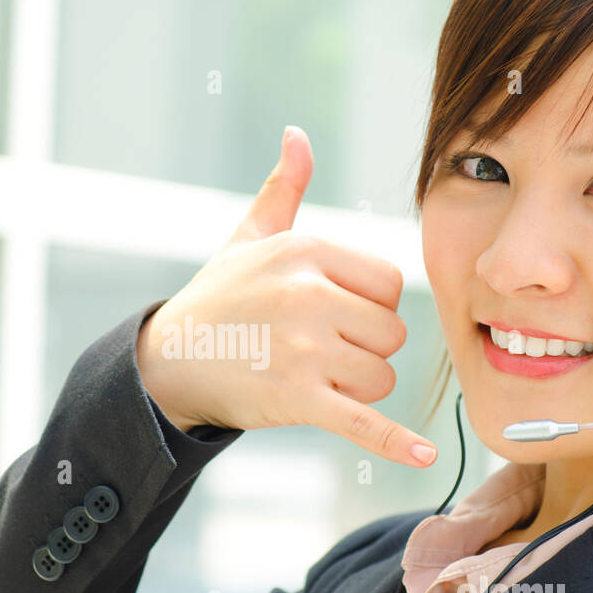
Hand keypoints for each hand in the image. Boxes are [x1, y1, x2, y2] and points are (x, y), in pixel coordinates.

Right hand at [136, 125, 437, 468]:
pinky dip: (394, 442)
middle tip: (314, 350)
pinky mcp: (298, 398)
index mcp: (306, 251)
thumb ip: (283, 187)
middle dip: (363, 349)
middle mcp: (308, 295)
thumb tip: (297, 135)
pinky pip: (362, 421)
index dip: (367, 307)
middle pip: (390, 333)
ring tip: (309, 376)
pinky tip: (424, 457)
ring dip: (356, 387)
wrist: (168, 361)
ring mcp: (304, 348)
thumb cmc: (218, 297)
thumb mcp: (249, 237)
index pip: (389, 284)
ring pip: (380, 376)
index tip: (329, 314)